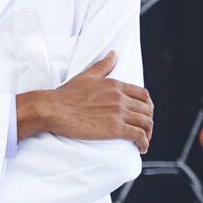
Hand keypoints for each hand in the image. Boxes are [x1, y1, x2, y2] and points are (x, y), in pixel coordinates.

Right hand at [30, 51, 153, 151]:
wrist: (53, 109)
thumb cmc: (66, 94)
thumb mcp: (87, 76)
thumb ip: (103, 65)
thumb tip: (113, 54)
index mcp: (115, 85)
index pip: (143, 95)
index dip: (147, 105)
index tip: (144, 112)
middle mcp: (121, 98)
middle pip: (147, 109)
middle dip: (148, 119)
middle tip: (144, 128)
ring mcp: (119, 113)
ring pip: (146, 123)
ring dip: (149, 133)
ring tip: (145, 140)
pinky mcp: (115, 129)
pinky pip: (138, 136)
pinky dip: (144, 143)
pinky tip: (142, 148)